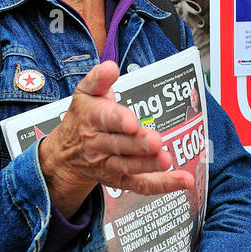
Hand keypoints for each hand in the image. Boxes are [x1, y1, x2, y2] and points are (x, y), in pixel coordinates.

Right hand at [39, 60, 193, 213]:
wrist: (65, 154)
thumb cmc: (83, 118)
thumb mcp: (85, 94)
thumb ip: (98, 79)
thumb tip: (109, 67)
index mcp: (92, 119)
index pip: (105, 119)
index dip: (119, 121)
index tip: (132, 122)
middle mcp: (98, 145)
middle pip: (119, 145)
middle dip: (138, 144)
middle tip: (156, 141)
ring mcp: (108, 165)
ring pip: (129, 167)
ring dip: (149, 165)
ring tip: (167, 160)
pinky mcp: (120, 180)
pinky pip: (141, 185)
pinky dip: (163, 184)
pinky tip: (185, 180)